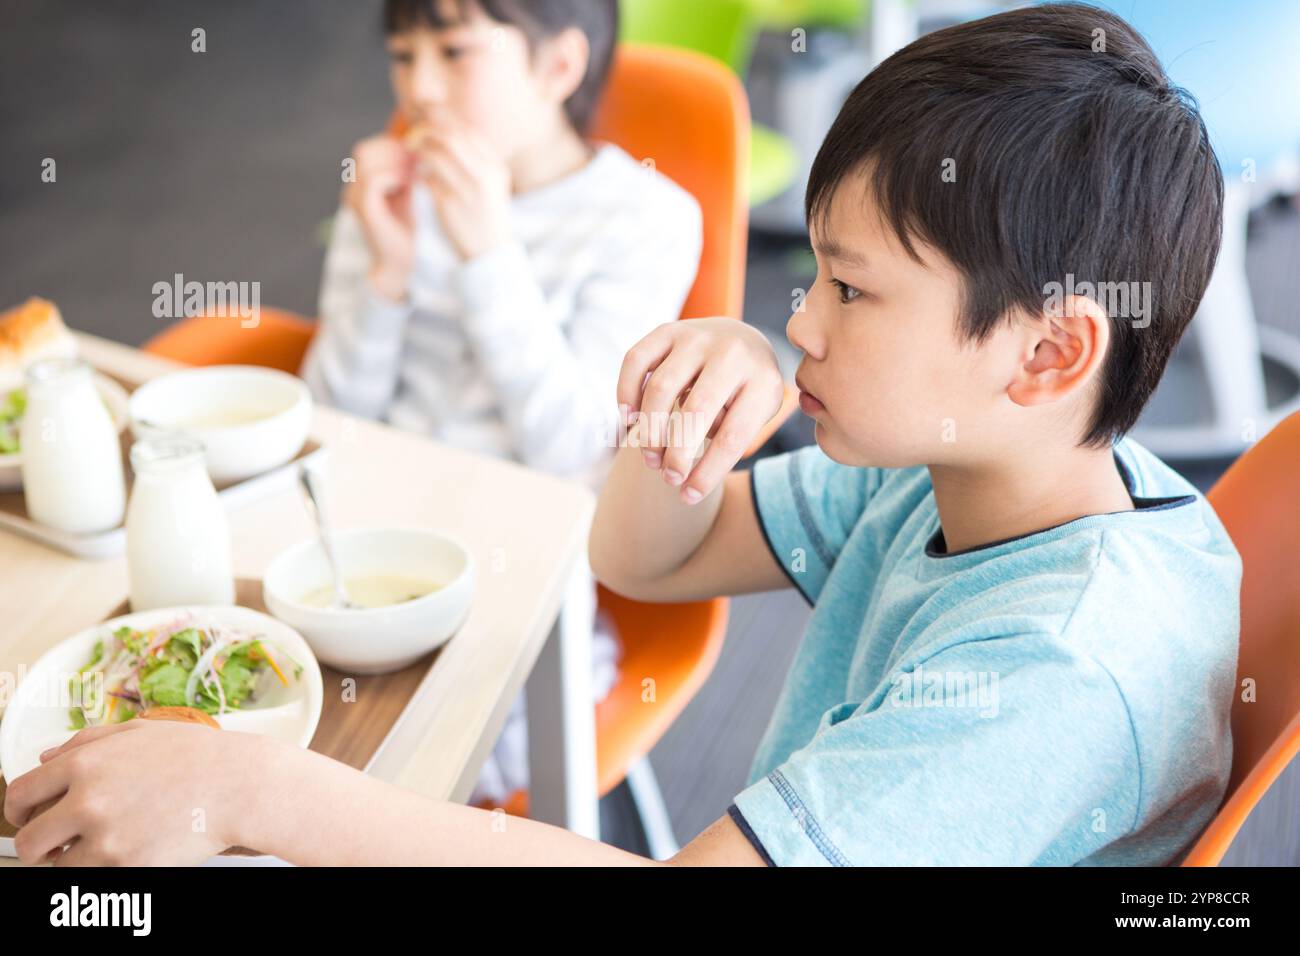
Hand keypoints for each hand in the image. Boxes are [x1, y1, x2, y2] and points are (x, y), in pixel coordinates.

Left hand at [4, 719, 272, 865]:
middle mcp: (88, 800)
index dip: (19, 810)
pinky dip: (105, 869)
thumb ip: (86, 741)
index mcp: (85, 763)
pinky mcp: (128, 866)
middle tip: (56, 843)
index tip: (28, 816)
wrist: (241, 785)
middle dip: (38, 845)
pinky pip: (95, 878)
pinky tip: (128, 849)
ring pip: (59, 866)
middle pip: (28, 840)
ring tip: (104, 843)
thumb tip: (46, 759)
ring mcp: (107, 837)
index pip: (20, 794)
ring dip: (74, 859)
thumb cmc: (198, 756)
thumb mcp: (139, 732)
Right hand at [347, 134, 417, 299]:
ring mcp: (354, 197)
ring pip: (367, 161)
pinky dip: (394, 176)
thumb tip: (415, 142)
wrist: (399, 261)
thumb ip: (402, 169)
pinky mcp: (364, 208)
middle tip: (416, 160)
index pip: (367, 148)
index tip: (415, 154)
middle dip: (393, 150)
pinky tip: (409, 184)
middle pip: (364, 149)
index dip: (391, 145)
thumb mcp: (404, 191)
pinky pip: (374, 179)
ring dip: (395, 162)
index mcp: (358, 182)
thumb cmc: (404, 227)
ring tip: (414, 173)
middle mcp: (351, 188)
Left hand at [407, 114, 512, 261]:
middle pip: (449, 135)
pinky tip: (417, 178)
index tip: (425, 119)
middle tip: (411, 135)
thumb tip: (444, 132)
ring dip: (418, 149)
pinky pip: (427, 178)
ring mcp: (467, 189)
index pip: (465, 128)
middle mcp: (484, 174)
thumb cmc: (485, 215)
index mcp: (494, 165)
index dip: (442, 118)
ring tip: (411, 154)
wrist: (490, 252)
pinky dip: (419, 174)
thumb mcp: (490, 183)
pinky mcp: (450, 205)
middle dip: (426, 129)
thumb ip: (473, 159)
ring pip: (435, 153)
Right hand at [617, 318, 784, 503]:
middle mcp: (732, 353)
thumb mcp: (754, 415)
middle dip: (677, 454)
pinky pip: (636, 361)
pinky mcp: (669, 330)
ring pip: (662, 387)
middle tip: (669, 478)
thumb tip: (683, 465)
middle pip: (697, 411)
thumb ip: (728, 437)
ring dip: (650, 430)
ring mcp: (698, 337)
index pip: (733, 436)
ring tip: (651, 458)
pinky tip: (628, 419)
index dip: (708, 472)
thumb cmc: (745, 392)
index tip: (689, 496)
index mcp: (762, 380)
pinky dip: (626, 391)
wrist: (743, 339)